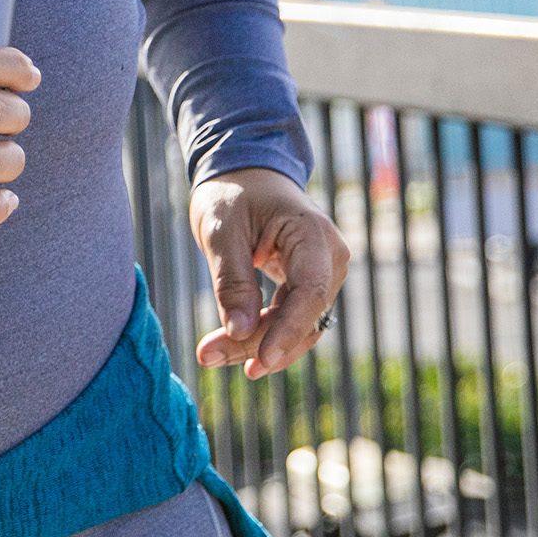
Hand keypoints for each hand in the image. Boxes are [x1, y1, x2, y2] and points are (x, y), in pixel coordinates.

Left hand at [190, 169, 348, 378]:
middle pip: (302, 316)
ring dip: (256, 344)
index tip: (261, 361)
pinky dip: (261, 333)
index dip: (287, 331)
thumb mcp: (221, 231)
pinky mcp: (309, 284)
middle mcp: (330, 257)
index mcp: (314, 234)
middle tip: (207, 356)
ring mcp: (323, 273)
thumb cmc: (232, 194)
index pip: (310, 293)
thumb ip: (231, 280)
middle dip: (257, 342)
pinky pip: (291, 318)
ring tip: (209, 355)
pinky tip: (229, 347)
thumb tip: (238, 332)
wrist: (244, 175)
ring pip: (297, 325)